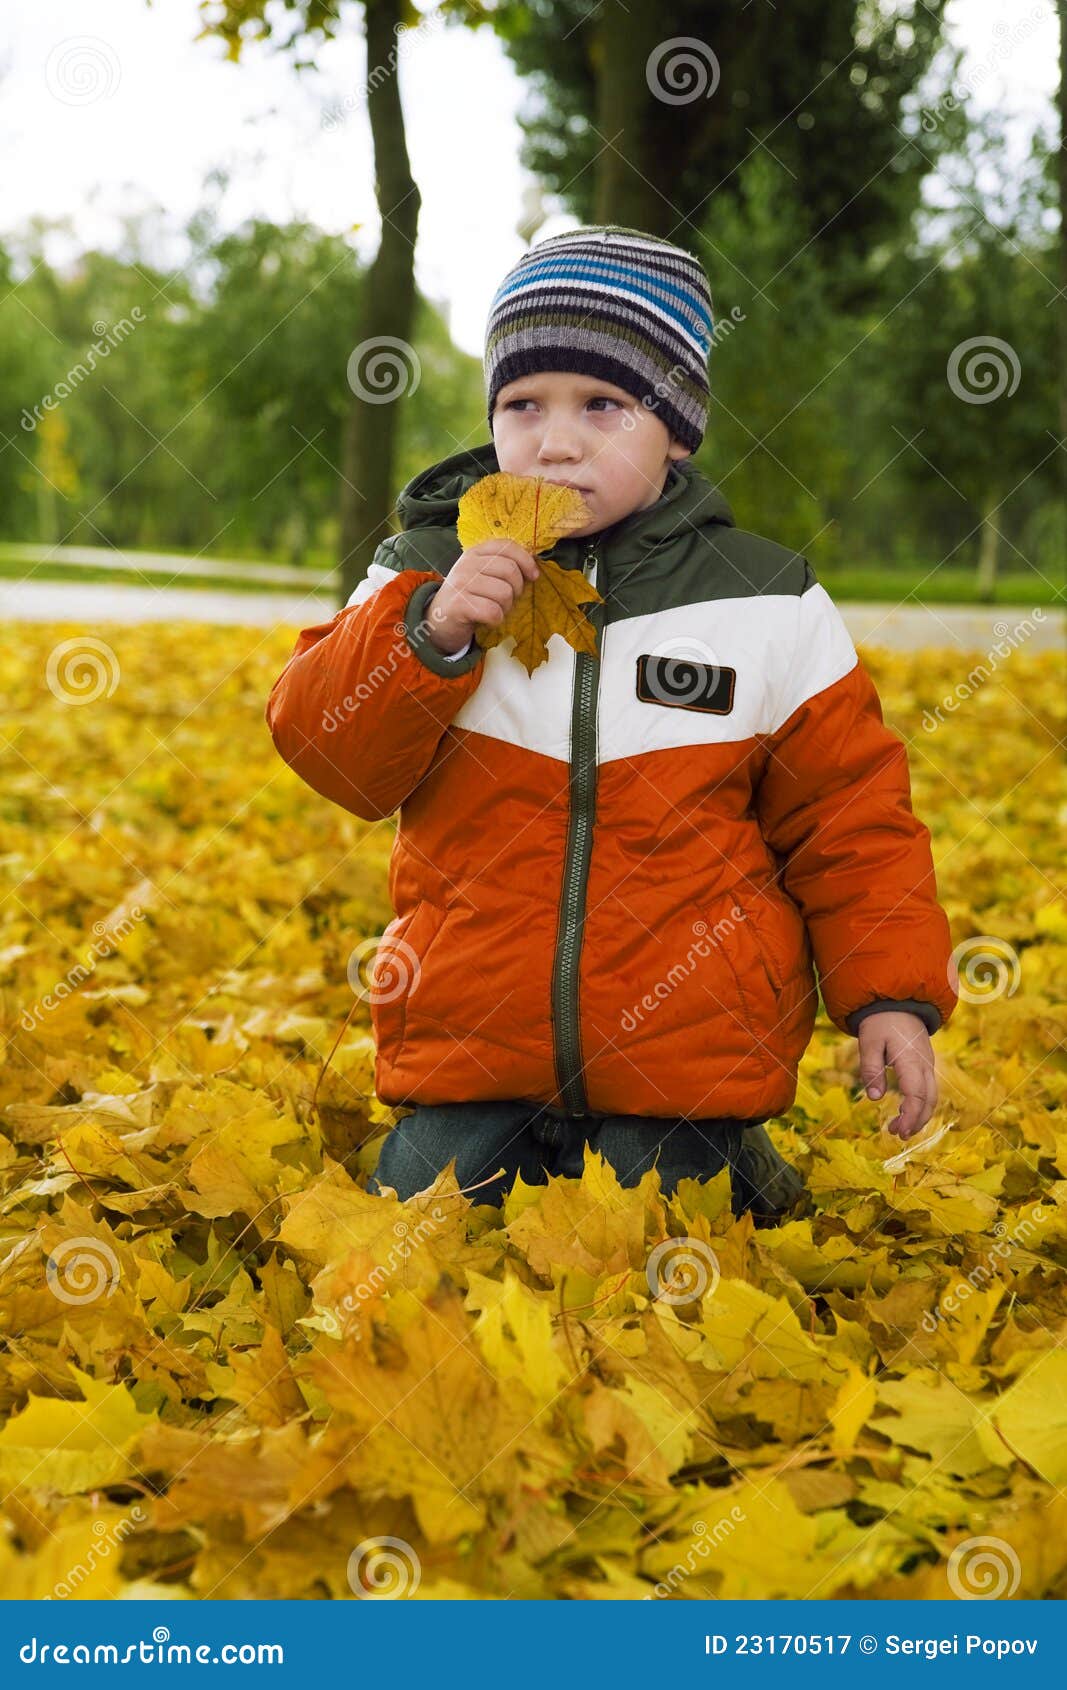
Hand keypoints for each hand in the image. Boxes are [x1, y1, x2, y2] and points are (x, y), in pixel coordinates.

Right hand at [427, 539, 540, 655]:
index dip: (526, 561)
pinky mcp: (459, 604)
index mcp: (475, 552)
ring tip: (495, 610)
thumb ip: (503, 566)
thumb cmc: (468, 597)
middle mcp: (467, 564)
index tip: (533, 576)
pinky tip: (487, 620)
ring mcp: (462, 583)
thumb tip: (534, 569)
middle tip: (509, 600)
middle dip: (517, 589)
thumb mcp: (482, 575)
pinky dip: (496, 620)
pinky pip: (493, 612)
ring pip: (504, 593)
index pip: (507, 546)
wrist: (438, 620)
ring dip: (506, 608)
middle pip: (510, 571)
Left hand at [857, 1010, 936, 1138]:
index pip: (916, 1094)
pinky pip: (928, 1089)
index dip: (910, 1115)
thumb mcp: (869, 1042)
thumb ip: (871, 1069)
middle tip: (897, 1135)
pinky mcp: (925, 1064)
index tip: (899, 1131)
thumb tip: (874, 1097)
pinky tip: (905, 1112)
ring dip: (919, 1115)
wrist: (897, 1001)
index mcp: (911, 1059)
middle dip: (916, 1121)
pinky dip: (920, 1105)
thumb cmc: (880, 1021)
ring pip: (932, 1096)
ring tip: (898, 1129)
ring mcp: (928, 1064)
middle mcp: (925, 1064)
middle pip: (929, 1100)